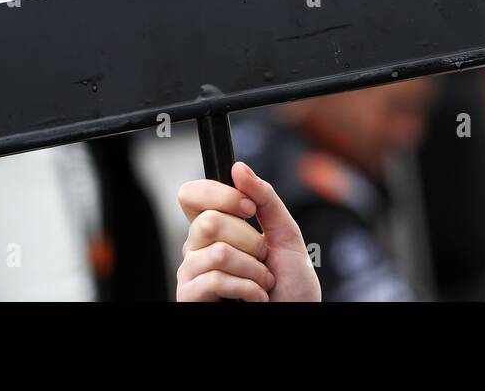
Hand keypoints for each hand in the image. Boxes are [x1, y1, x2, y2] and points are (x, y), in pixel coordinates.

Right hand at [175, 161, 321, 301]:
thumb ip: (265, 198)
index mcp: (215, 227)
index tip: (249, 208)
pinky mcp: (190, 297)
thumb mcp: (286, 233)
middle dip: (251, 242)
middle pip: (209, 221)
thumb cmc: (291, 284)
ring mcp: (190, 272)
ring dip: (254, 270)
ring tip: (263, 283)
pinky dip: (248, 289)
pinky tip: (255, 298)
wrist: (294, 318)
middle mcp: (196, 247)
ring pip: (219, 252)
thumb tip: (238, 167)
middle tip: (263, 259)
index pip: (191, 194)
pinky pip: (216, 279)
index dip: (220, 195)